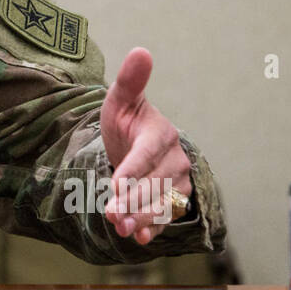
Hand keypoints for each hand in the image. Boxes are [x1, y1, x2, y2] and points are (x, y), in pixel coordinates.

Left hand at [99, 47, 192, 244]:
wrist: (135, 142)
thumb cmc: (126, 120)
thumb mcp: (120, 100)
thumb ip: (130, 81)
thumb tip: (141, 51)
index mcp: (160, 133)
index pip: (146, 154)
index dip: (132, 170)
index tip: (115, 184)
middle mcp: (175, 158)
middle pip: (154, 184)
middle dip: (132, 200)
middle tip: (112, 215)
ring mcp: (178, 180)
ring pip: (161, 202)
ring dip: (142, 218)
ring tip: (122, 230)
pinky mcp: (176, 198)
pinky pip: (167, 215)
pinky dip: (155, 227)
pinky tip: (142, 238)